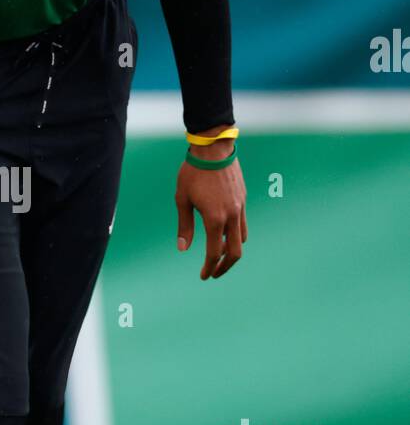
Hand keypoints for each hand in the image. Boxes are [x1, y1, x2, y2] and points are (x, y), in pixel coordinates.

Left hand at [175, 139, 246, 279]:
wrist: (213, 148)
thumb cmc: (193, 172)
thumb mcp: (182, 199)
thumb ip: (184, 226)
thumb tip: (183, 248)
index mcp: (214, 218)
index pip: (213, 252)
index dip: (208, 267)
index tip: (204, 276)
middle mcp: (231, 215)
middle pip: (234, 252)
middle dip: (224, 266)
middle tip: (214, 273)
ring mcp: (240, 207)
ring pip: (241, 239)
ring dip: (231, 251)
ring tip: (218, 255)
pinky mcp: (242, 200)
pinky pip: (242, 224)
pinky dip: (235, 235)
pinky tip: (224, 234)